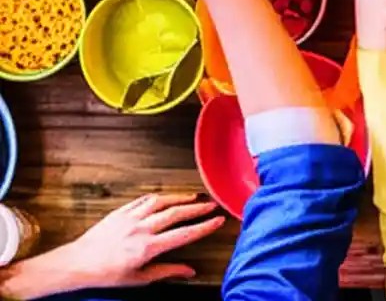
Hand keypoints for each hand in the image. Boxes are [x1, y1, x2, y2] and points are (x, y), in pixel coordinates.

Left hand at [61, 193, 223, 288]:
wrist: (76, 264)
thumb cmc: (105, 274)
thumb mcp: (138, 278)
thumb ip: (166, 271)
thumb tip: (188, 271)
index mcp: (147, 247)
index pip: (183, 234)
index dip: (203, 227)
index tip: (217, 220)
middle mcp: (141, 229)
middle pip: (176, 213)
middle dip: (197, 208)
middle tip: (211, 205)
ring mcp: (130, 218)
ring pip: (160, 202)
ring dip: (179, 198)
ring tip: (193, 197)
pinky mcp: (119, 213)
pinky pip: (142, 200)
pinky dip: (157, 197)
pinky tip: (164, 197)